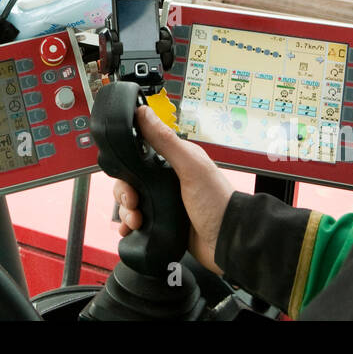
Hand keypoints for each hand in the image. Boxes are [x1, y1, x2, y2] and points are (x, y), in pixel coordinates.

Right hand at [113, 105, 234, 274]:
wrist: (228, 241)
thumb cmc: (216, 202)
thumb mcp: (191, 167)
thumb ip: (166, 140)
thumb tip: (143, 112)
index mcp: (173, 162)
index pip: (138, 157)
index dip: (126, 166)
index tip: (125, 176)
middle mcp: (166, 181)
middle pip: (130, 182)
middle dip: (125, 194)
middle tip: (133, 203)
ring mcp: (163, 203)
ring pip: (131, 203)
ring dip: (126, 212)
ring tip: (135, 221)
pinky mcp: (162, 223)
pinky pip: (136, 222)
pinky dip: (129, 225)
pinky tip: (129, 230)